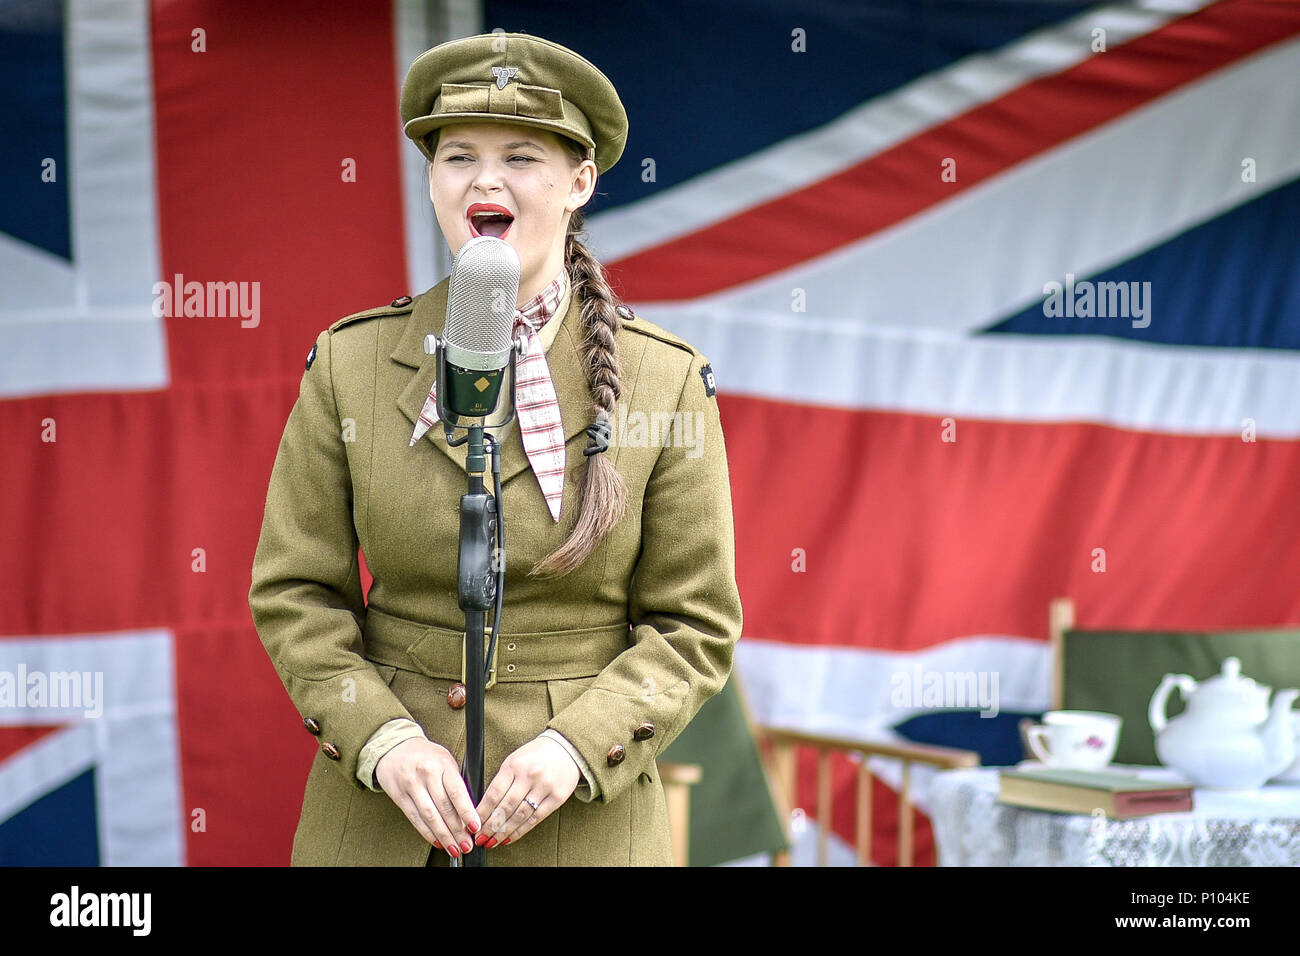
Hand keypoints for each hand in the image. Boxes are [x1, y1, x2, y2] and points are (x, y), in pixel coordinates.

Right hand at [375, 737, 481, 859]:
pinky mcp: (399, 796)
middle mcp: (426, 774)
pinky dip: (427, 832)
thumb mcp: (445, 761)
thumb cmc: (425, 755)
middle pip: (444, 807)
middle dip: (457, 830)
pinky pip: (415, 818)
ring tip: (454, 848)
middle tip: (467, 844)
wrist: (394, 748)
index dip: (467, 811)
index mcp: (442, 763)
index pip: (456, 791)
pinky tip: (438, 841)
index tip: (475, 826)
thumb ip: (456, 782)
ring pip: (429, 816)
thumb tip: (471, 810)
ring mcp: (411, 785)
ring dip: (444, 835)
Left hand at [474, 735, 579, 848]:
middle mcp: (530, 775)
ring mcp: (545, 786)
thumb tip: (483, 807)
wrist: (565, 748)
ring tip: (492, 842)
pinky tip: (510, 838)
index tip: (473, 825)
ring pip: (520, 816)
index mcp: (515, 764)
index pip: (494, 793)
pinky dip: (521, 831)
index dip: (482, 813)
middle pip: (506, 807)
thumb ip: (501, 780)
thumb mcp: (515, 759)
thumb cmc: (536, 755)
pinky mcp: (557, 797)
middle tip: (480, 838)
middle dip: (490, 826)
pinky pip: (536, 818)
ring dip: (503, 832)